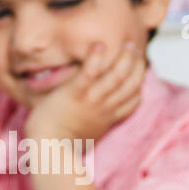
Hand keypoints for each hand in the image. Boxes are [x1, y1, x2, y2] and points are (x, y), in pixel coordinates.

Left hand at [24, 40, 145, 142]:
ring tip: (126, 44)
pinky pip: (90, 73)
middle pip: (131, 84)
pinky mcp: (75, 93)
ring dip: (124, 58)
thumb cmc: (64, 138)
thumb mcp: (91, 130)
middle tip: (135, 50)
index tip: (139, 66)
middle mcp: (105, 108)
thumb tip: (102, 107)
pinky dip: (96, 59)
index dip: (140, 80)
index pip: (135, 98)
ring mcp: (92, 100)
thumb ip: (99, 118)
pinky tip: (98, 46)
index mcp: (110, 117)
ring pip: (117, 76)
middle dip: (137, 65)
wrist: (48, 145)